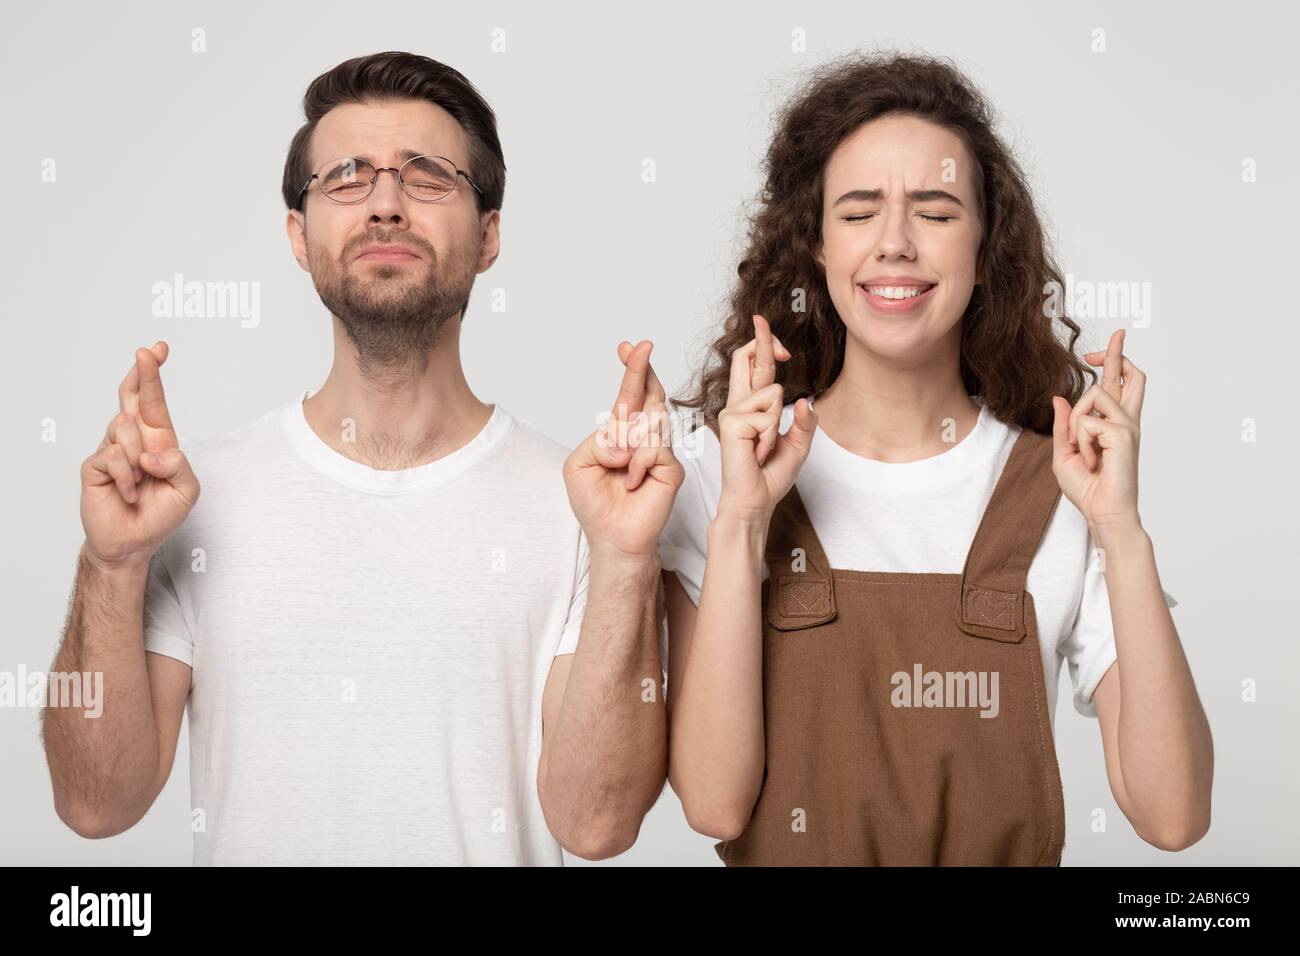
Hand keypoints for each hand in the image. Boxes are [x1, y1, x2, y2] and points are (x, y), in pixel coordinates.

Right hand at [79, 341, 200, 570]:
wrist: (133, 543)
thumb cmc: (159, 515)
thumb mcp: (186, 491)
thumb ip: (179, 467)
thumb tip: (155, 451)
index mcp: (157, 440)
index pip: (154, 402)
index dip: (153, 375)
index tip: (157, 349)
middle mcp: (133, 440)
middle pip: (131, 397)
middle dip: (141, 374)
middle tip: (146, 352)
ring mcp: (110, 450)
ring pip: (125, 428)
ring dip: (138, 459)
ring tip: (141, 484)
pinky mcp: (93, 465)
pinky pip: (113, 457)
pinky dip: (127, 478)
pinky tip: (128, 493)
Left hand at [563, 340, 684, 560]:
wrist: (612, 538)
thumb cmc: (596, 505)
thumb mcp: (578, 466)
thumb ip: (597, 442)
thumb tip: (626, 436)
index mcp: (620, 434)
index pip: (627, 397)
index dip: (630, 371)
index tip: (626, 347)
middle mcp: (643, 438)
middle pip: (648, 395)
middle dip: (642, 370)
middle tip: (641, 346)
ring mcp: (660, 452)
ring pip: (649, 422)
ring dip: (627, 441)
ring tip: (620, 468)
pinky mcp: (671, 468)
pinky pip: (653, 449)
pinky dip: (636, 464)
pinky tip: (632, 482)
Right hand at [716, 314, 816, 524]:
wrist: (755, 501)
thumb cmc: (769, 476)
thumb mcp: (798, 445)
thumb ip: (803, 422)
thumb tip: (803, 400)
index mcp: (749, 406)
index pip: (752, 366)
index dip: (762, 344)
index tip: (763, 324)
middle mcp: (736, 404)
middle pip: (746, 357)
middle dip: (761, 338)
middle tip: (760, 318)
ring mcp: (731, 412)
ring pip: (773, 394)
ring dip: (777, 424)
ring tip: (763, 447)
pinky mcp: (731, 423)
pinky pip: (767, 416)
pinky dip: (770, 436)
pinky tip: (757, 453)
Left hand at [1051, 328, 1144, 535]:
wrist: (1100, 511)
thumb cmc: (1087, 487)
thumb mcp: (1064, 452)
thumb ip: (1063, 425)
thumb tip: (1059, 397)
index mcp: (1113, 424)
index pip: (1119, 385)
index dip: (1114, 361)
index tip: (1105, 346)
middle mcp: (1125, 421)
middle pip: (1130, 375)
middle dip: (1119, 353)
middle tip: (1118, 334)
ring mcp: (1127, 426)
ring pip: (1094, 395)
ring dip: (1077, 423)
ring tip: (1084, 453)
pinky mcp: (1124, 434)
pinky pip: (1088, 421)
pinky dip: (1080, 441)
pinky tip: (1090, 460)